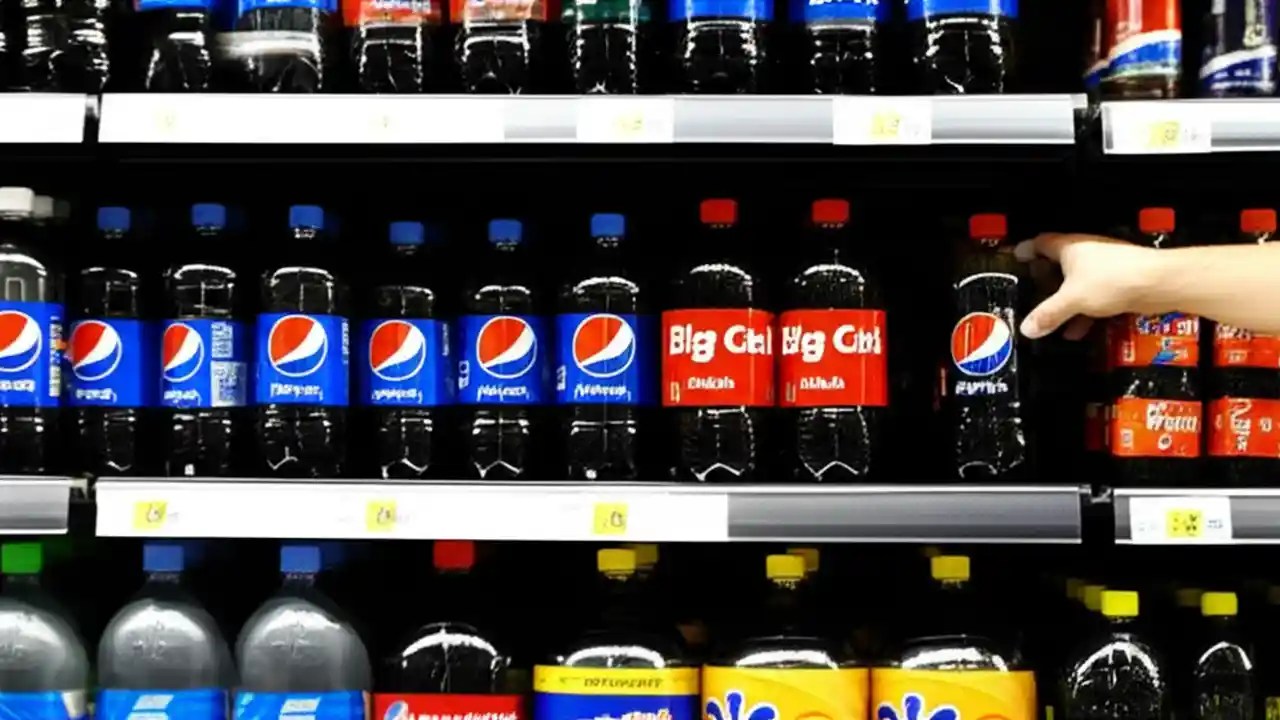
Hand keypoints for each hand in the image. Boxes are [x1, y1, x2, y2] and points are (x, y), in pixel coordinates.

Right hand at [1019, 233, 1164, 339]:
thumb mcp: (1072, 300)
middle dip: (1045, 280)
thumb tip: (1027, 327)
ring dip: (1066, 301)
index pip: (1041, 243)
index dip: (1026, 250)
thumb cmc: (1114, 279)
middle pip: (1058, 264)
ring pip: (1077, 284)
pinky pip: (1094, 297)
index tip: (1015, 258)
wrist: (1158, 282)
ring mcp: (1104, 267)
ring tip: (1053, 320)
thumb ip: (1048, 314)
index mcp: (1070, 248)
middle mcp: (1086, 253)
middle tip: (1031, 292)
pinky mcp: (1119, 282)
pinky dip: (1084, 312)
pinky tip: (1079, 330)